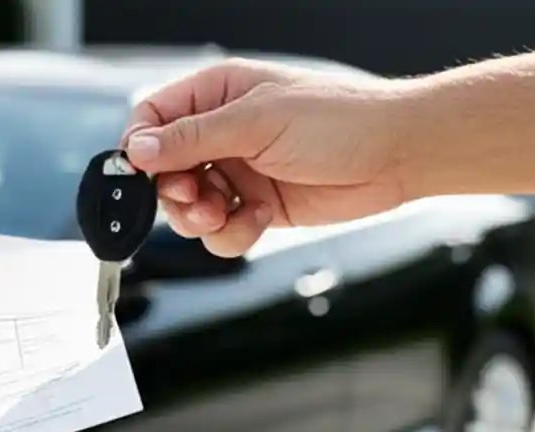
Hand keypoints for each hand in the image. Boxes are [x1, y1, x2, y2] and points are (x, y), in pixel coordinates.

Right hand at [121, 58, 413, 256]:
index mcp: (216, 96)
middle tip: (194, 199)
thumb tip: (139, 149)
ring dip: (201, 219)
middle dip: (174, 193)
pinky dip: (233, 233)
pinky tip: (259, 218)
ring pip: (189, 208)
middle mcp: (222, 134)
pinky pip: (221, 231)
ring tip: (224, 213)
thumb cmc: (339, 119)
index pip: (153, 120)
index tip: (142, 174)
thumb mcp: (255, 121)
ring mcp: (238, 172)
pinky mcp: (255, 206)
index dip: (141, 150)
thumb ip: (192, 138)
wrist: (395, 155)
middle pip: (165, 173)